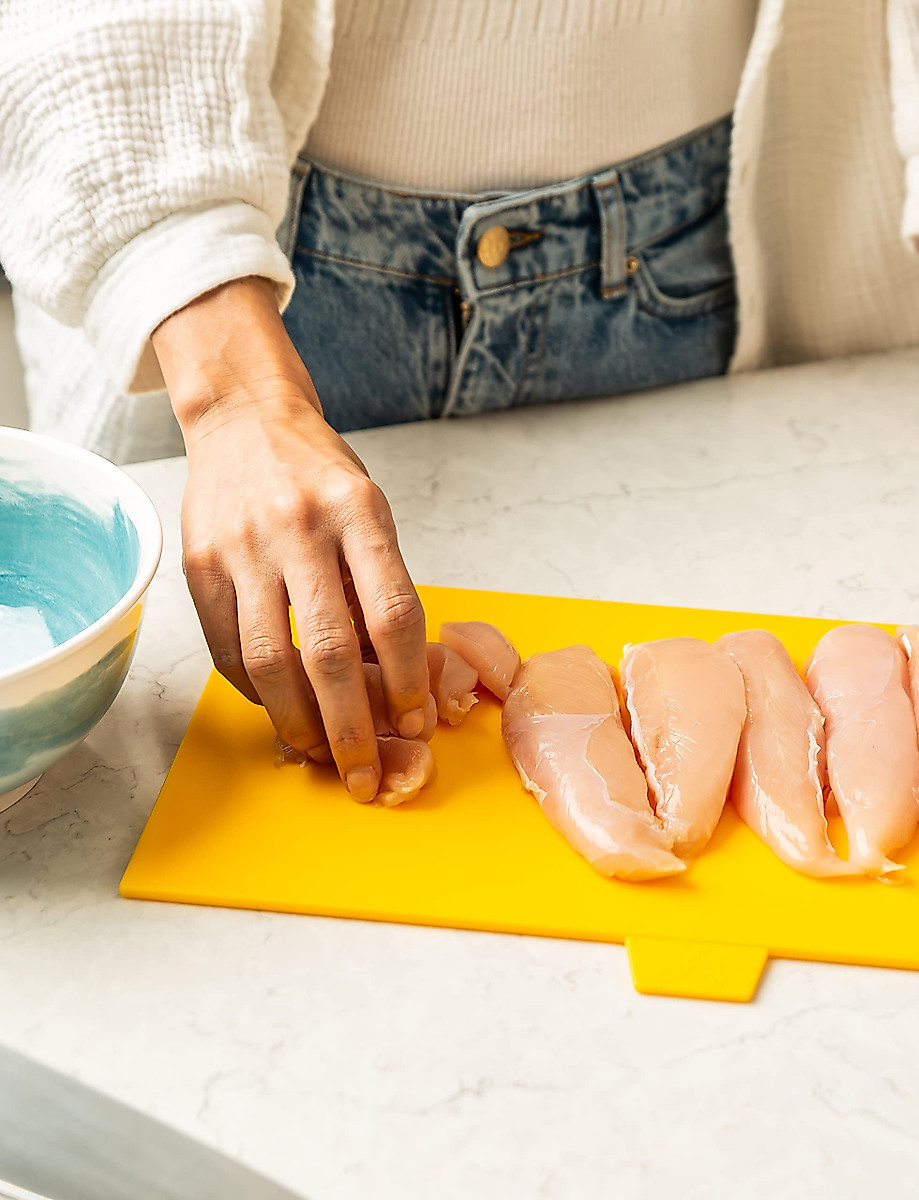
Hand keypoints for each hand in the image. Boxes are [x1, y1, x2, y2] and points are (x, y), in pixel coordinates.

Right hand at [152, 277, 428, 799]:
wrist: (244, 420)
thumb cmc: (320, 475)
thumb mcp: (370, 512)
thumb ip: (381, 587)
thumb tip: (394, 681)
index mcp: (359, 512)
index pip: (392, 615)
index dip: (405, 682)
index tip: (413, 723)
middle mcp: (300, 529)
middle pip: (330, 651)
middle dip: (352, 726)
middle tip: (366, 772)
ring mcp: (243, 548)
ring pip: (271, 661)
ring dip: (298, 722)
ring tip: (319, 753)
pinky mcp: (200, 566)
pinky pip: (228, 650)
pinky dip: (256, 694)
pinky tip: (279, 711)